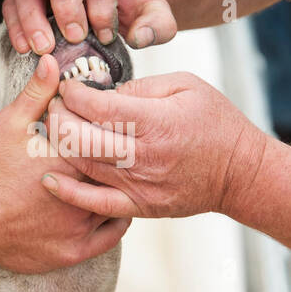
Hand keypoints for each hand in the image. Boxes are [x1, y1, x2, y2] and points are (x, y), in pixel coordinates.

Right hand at [0, 53, 129, 271]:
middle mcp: (82, 192)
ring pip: (118, 202)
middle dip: (123, 161)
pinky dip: (118, 221)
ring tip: (125, 178)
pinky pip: (112, 236)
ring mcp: (80, 225)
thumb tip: (52, 60)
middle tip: (129, 152)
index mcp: (71, 158)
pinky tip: (116, 207)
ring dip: (122, 190)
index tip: (116, 128)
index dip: (114, 134)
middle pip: (118, 172)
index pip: (110, 141)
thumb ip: (37, 94)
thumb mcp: (10, 125)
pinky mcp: (75, 250)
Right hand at [2, 0, 177, 55]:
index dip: (100, 4)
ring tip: (44, 45)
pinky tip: (24, 47)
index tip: (106, 34)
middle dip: (67, 8)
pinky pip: (10, 1)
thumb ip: (157, 23)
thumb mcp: (153, 15)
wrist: (112, 10)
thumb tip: (140, 36)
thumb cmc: (134, 11)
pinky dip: (14, 24)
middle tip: (76, 36)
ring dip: (32, 15)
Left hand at [39, 70, 267, 219]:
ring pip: (82, 166)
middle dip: (58, 117)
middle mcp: (143, 155)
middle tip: (54, 106)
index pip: (97, 106)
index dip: (73, 93)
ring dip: (60, 147)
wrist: (240, 173)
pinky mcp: (140, 206)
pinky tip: (50, 181)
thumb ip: (142, 85)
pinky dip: (69, 193)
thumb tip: (103, 90)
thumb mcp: (186, 86)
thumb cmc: (215, 122)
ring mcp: (140, 185)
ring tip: (53, 131)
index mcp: (156, 121)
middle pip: (80, 137)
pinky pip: (96, 204)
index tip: (67, 86)